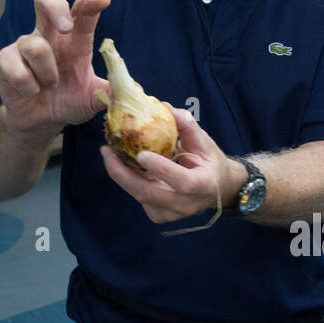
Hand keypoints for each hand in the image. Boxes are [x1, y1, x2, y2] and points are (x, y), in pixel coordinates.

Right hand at [0, 0, 111, 135]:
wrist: (41, 121)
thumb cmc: (68, 100)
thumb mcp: (93, 98)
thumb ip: (110, 91)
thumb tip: (134, 89)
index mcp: (74, 40)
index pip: (81, 13)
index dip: (90, 3)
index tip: (102, 0)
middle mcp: (49, 36)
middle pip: (45, 0)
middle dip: (55, 8)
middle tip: (67, 28)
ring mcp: (25, 45)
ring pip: (35, 46)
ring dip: (47, 73)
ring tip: (50, 87)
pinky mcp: (6, 60)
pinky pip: (16, 67)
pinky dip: (29, 84)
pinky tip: (32, 91)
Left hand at [100, 105, 244, 223]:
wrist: (216, 189)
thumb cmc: (209, 162)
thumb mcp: (203, 141)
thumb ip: (186, 125)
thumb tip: (164, 107)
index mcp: (202, 185)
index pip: (182, 182)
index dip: (162, 169)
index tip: (141, 154)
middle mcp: (186, 204)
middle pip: (149, 194)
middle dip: (123, 174)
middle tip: (107, 151)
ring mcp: (171, 214)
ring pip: (140, 197)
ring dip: (121, 175)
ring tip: (109, 154)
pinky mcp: (160, 216)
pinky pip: (139, 198)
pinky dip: (129, 181)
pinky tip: (123, 166)